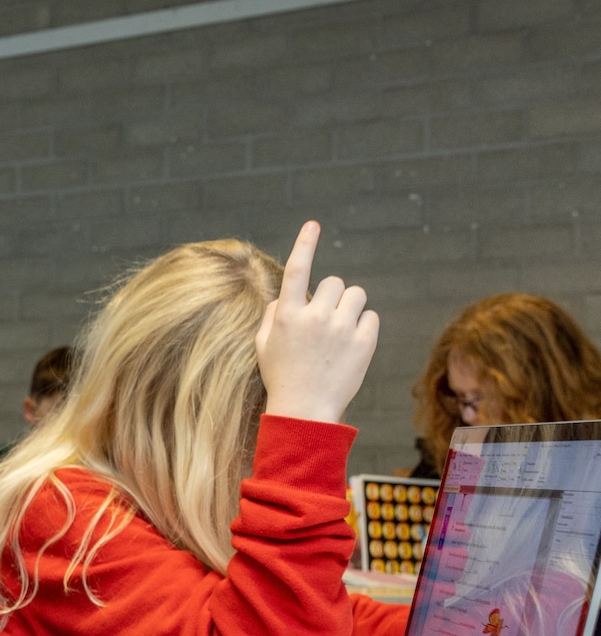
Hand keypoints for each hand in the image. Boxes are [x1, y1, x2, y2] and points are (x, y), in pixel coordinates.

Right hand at [258, 221, 377, 423]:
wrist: (305, 410)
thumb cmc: (281, 376)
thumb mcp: (264, 345)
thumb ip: (272, 315)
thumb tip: (283, 297)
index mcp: (287, 314)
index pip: (297, 270)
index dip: (305, 244)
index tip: (313, 225)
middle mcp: (314, 316)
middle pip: (335, 282)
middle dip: (333, 296)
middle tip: (327, 319)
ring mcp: (341, 328)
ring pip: (357, 295)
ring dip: (350, 308)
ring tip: (340, 332)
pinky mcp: (364, 341)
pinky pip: (370, 317)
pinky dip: (363, 327)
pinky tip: (351, 346)